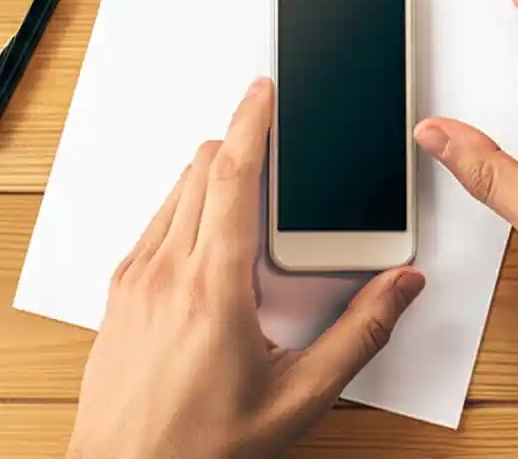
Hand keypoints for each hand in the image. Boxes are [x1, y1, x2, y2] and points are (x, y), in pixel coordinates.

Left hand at [68, 78, 424, 458]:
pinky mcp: (117, 294)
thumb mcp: (300, 398)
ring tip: (247, 186)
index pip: (234, 176)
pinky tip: (207, 237)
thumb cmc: (200, 446)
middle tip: (269, 135)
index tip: (264, 93)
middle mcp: (166, 272)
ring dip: (210, 174)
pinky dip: (184, 208)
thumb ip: (360, 335)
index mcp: (213, 287)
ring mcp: (134, 280)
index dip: (252, 122)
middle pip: (202, 170)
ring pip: (174, 192)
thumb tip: (400, 288)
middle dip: (238, 142)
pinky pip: (154, 224)